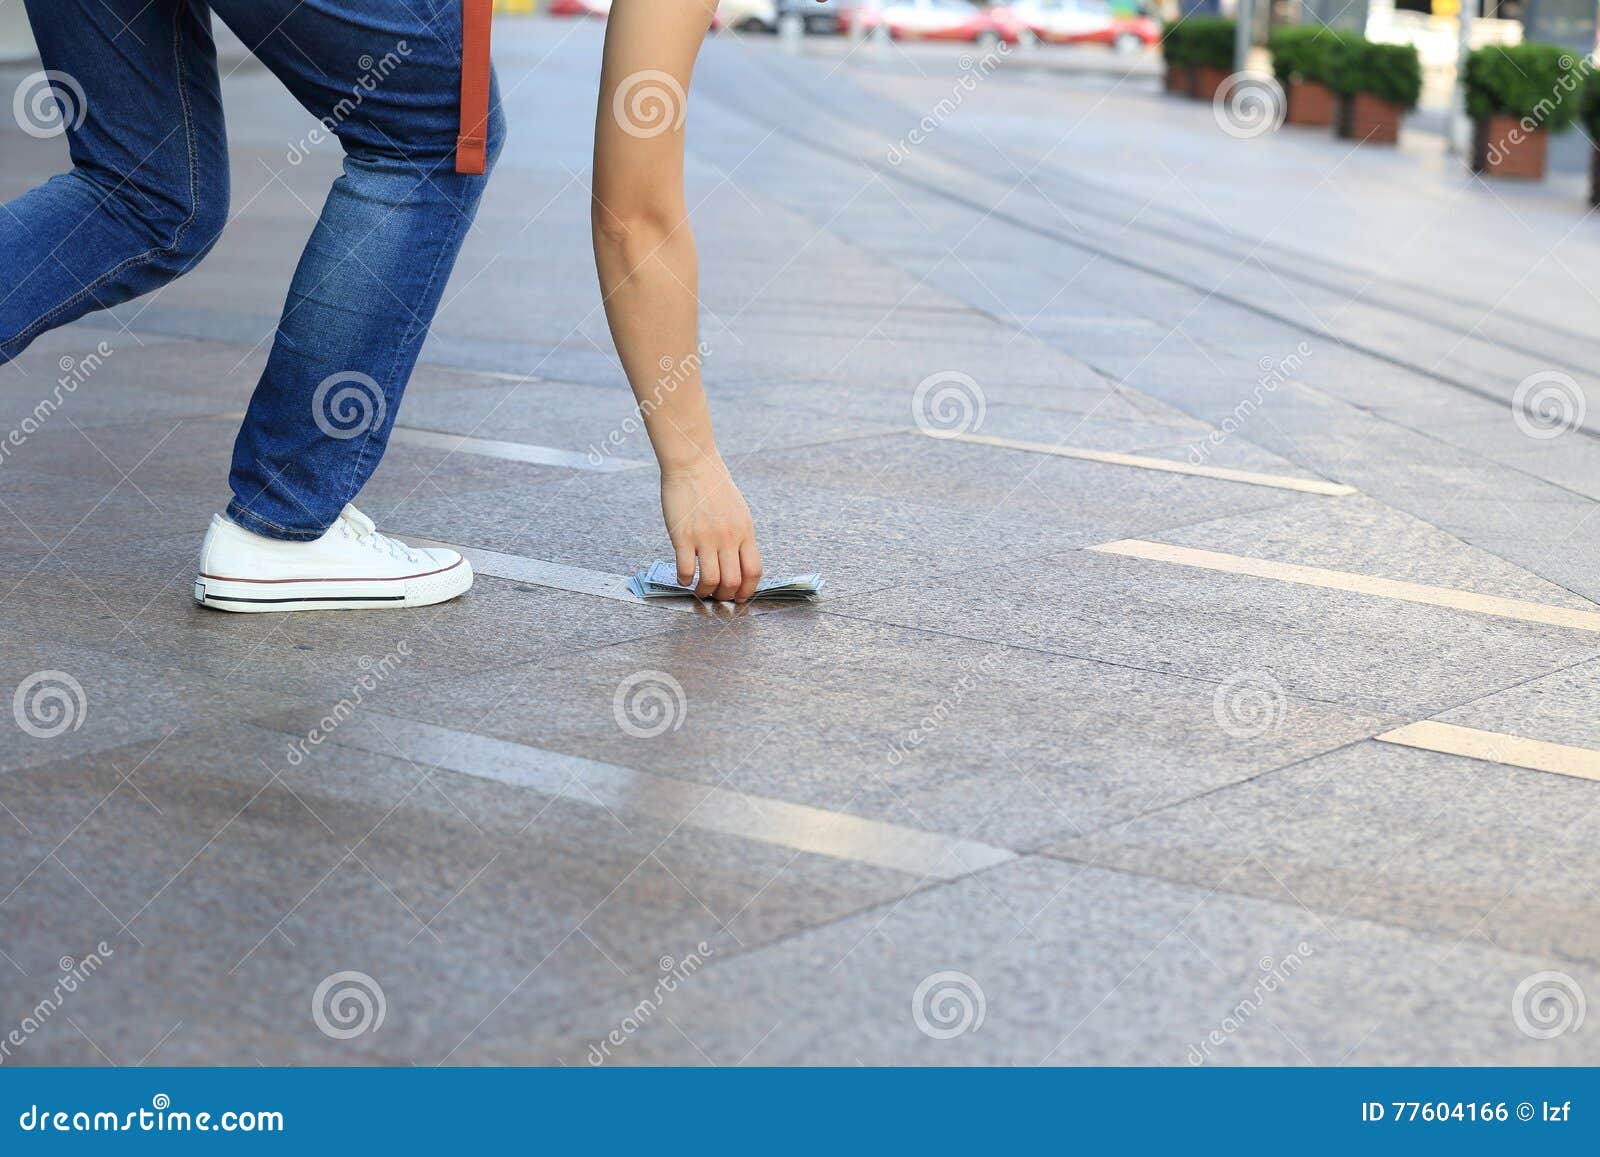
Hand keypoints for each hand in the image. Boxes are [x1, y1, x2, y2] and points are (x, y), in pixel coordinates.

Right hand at [660, 456, 761, 601]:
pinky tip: (684, 577)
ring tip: (700, 590)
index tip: (739, 596)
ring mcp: (706, 537)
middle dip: (725, 595)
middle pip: (733, 581)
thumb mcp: (739, 511)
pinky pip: (686, 569)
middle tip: (717, 595)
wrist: (693, 463)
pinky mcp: (683, 536)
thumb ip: (740, 535)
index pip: (754, 571)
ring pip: (710, 580)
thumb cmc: (714, 485)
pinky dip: (685, 580)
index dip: (747, 590)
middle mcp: (728, 537)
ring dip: (705, 592)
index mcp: (745, 531)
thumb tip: (738, 560)